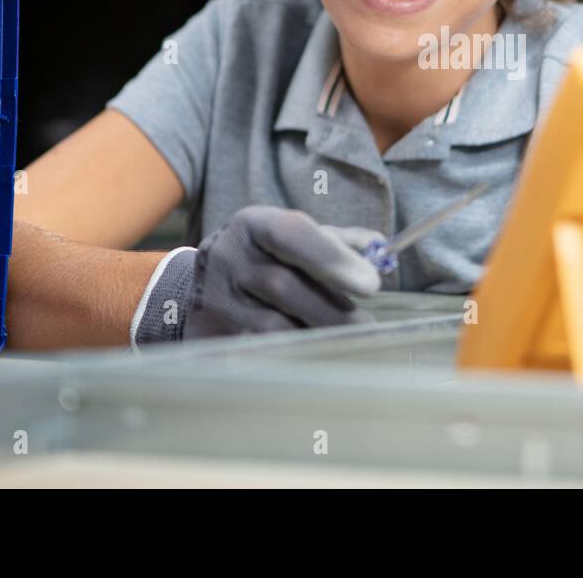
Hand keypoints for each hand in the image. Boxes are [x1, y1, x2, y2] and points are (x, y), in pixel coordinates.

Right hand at [182, 206, 383, 337]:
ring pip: (273, 326)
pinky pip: (259, 351)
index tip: (372, 284)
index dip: (332, 258)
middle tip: (368, 327)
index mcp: (254, 224)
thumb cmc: (266, 257)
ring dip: (316, 335)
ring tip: (345, 342)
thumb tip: (381, 248)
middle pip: (285, 286)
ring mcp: (215, 299)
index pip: (291, 234)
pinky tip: (313, 357)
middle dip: (333, 310)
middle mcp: (229, 257)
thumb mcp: (294, 239)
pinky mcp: (210, 336)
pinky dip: (293, 354)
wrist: (201, 283)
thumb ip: (338, 241)